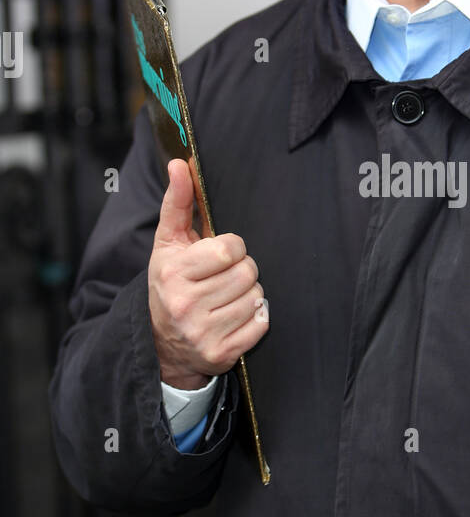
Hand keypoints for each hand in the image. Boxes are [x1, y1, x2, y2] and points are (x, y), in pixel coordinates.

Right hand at [148, 158, 268, 388]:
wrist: (161, 342)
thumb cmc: (170, 282)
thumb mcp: (168, 243)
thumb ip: (178, 202)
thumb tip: (180, 163)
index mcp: (173, 272)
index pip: (230, 249)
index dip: (231, 248)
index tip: (218, 256)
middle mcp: (185, 304)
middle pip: (248, 272)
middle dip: (241, 270)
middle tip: (223, 278)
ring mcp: (203, 333)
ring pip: (256, 296)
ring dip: (249, 294)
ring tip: (226, 297)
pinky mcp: (221, 354)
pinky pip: (261, 323)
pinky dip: (255, 317)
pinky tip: (234, 316)